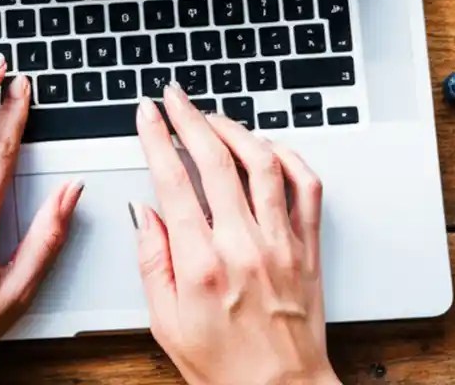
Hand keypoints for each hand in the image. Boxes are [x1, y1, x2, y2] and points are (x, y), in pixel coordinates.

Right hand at [132, 84, 337, 384]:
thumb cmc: (224, 367)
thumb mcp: (166, 323)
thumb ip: (153, 262)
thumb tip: (145, 212)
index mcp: (203, 265)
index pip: (173, 181)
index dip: (157, 138)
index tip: (147, 114)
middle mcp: (245, 246)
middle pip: (215, 160)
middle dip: (190, 118)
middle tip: (174, 96)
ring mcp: (282, 242)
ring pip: (262, 163)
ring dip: (235, 129)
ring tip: (213, 116)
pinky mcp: (309, 246)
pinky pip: (307, 186)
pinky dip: (288, 157)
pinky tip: (268, 147)